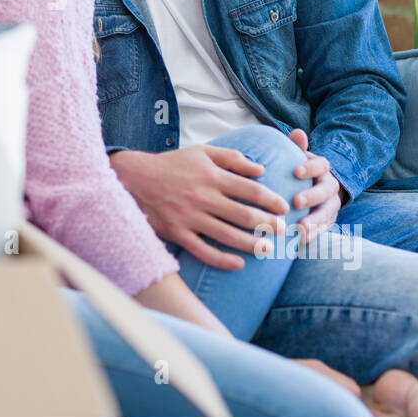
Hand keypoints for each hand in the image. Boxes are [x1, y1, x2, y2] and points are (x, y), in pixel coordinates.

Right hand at [109, 146, 288, 270]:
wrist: (133, 178)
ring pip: (228, 236)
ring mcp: (190, 218)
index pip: (251, 190)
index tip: (283, 208)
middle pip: (244, 215)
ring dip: (252, 244)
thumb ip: (232, 158)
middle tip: (281, 230)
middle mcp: (203, 197)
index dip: (271, 200)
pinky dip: (223, 260)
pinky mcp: (178, 233)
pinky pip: (204, 252)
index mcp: (211, 176)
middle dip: (267, 224)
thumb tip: (260, 169)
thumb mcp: (202, 152)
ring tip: (268, 249)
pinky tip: (239, 264)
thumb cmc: (171, 165)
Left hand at [285, 129, 341, 243]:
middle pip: (325, 191)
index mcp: (323, 168)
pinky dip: (313, 237)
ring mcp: (331, 206)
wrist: (315, 186)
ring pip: (327, 214)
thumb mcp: (298, 155)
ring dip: (314, 222)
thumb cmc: (298, 168)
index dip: (310, 167)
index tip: (296, 171)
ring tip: (300, 230)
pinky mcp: (328, 222)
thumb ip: (297, 146)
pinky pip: (323, 230)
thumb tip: (298, 132)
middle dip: (312, 196)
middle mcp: (330, 187)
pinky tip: (299, 243)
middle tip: (296, 201)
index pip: (321, 165)